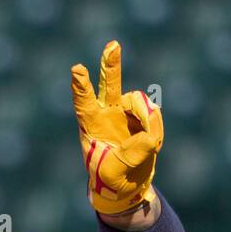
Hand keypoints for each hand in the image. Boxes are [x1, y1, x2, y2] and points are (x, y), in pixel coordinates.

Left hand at [70, 41, 163, 215]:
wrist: (124, 186)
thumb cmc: (110, 180)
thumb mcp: (114, 172)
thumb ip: (132, 152)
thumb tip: (149, 131)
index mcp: (91, 126)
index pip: (84, 103)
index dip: (81, 87)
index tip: (76, 69)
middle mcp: (107, 114)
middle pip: (109, 85)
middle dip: (111, 65)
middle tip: (112, 45)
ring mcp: (125, 114)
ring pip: (139, 101)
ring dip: (146, 117)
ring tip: (149, 141)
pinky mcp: (142, 118)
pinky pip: (153, 113)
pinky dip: (155, 126)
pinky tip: (152, 143)